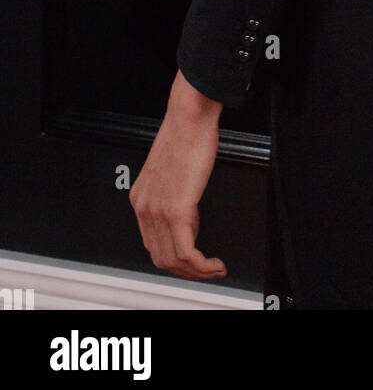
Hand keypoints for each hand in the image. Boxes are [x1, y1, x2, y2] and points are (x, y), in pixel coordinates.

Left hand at [129, 70, 226, 280]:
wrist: (188, 117)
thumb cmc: (185, 135)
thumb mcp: (172, 172)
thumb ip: (175, 196)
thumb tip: (189, 217)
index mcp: (140, 199)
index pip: (152, 243)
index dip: (175, 257)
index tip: (194, 260)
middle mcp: (144, 208)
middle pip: (161, 257)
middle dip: (186, 271)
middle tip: (207, 270)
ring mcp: (158, 211)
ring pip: (174, 260)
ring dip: (197, 272)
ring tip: (215, 269)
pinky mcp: (177, 210)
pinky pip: (188, 253)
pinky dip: (202, 266)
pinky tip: (214, 264)